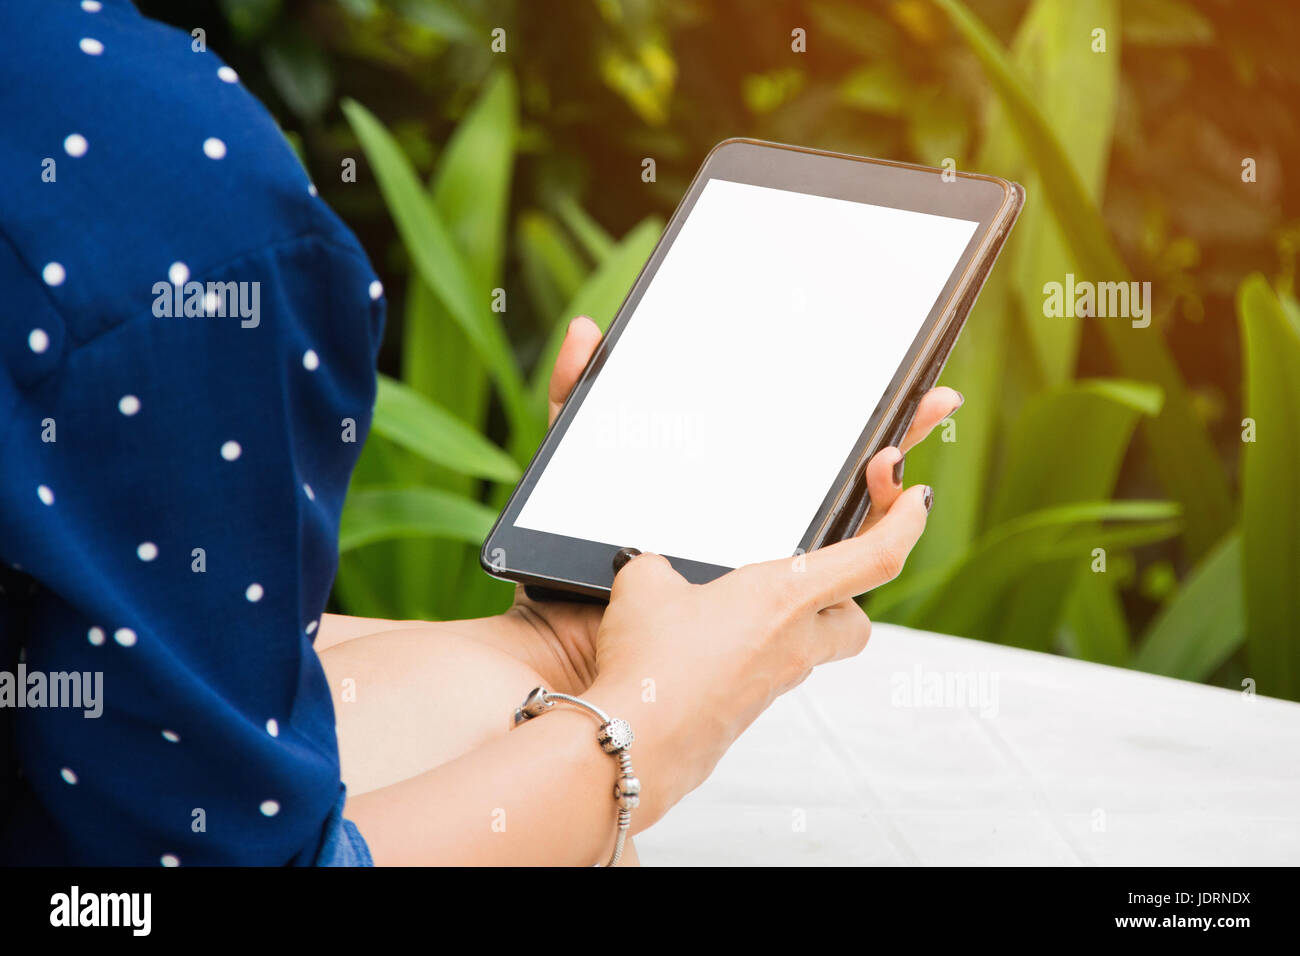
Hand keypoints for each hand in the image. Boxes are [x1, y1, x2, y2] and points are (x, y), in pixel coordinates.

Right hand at [586, 482, 931, 829]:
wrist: (633, 744)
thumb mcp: (646, 584)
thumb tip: (659, 577)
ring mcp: (772, 684)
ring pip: (805, 649)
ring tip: (728, 608)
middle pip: (854, 619)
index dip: (905, 522)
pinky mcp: (744, 710)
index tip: (915, 498)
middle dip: (843, 595)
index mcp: (785, 597)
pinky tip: (692, 648)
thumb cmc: (651, 665)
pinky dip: (738, 654)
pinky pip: (759, 672)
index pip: (876, 557)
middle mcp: (793, 644)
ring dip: (785, 626)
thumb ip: (662, 569)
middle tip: (808, 573)